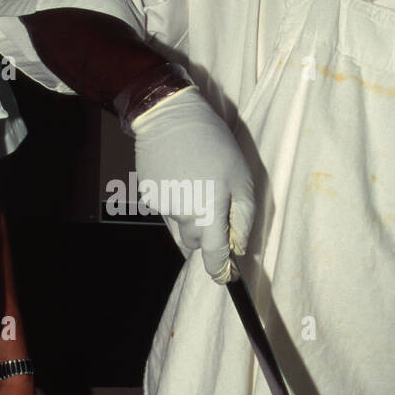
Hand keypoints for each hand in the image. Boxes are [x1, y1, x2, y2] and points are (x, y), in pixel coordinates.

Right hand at [133, 87, 254, 282]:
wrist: (172, 117)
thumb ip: (243, 218)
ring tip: (198, 184)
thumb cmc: (215, 145)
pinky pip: (167, 209)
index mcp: (208, 213)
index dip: (221, 271)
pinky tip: (182, 176)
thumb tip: (239, 246)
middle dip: (207, 233)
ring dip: (191, 216)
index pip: (213, 257)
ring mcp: (163, 207)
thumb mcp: (242, 179)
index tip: (227, 277)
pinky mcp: (150, 196)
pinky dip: (176, 201)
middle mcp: (183, 216)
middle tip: (217, 205)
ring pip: (181, 226)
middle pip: (195, 242)